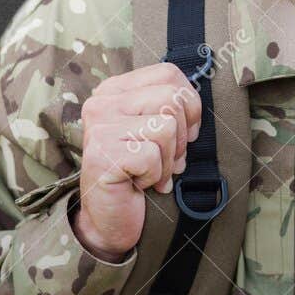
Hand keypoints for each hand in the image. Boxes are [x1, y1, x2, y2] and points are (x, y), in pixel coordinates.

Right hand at [70, 63, 201, 262]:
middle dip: (181, 137)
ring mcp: (99, 127)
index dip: (189, 105)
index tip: (183, 134)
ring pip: (166, 126)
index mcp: (115, 90)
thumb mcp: (156, 132)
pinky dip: (154, 176)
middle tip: (167, 161)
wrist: (110, 220)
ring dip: (168, 159)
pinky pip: (152, 156)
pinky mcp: (102, 154)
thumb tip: (195, 100)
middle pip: (172, 98)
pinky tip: (138, 184)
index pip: (169, 74)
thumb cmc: (138, 175)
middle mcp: (102, 102)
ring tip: (151, 173)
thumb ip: (170, 108)